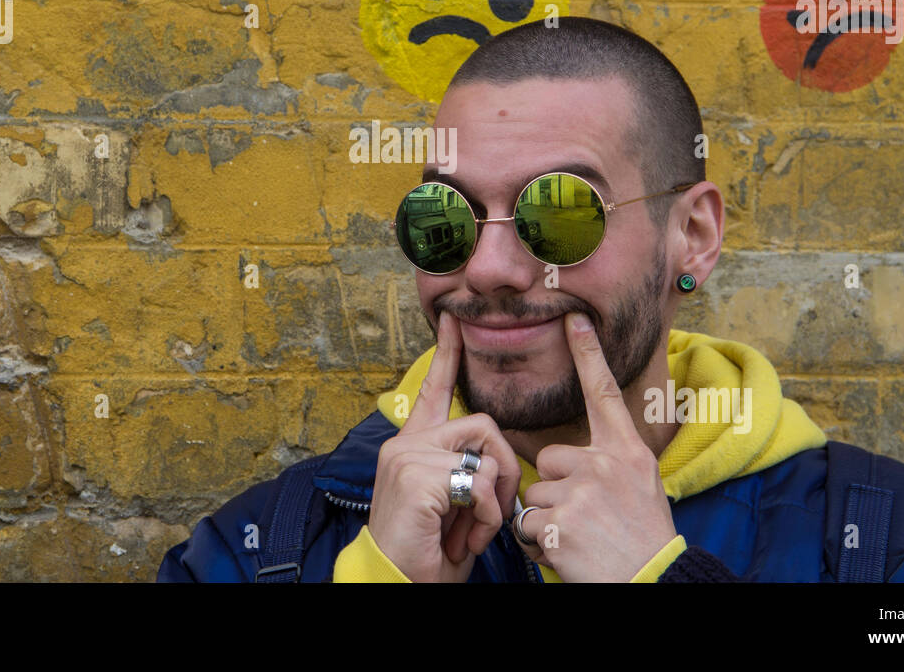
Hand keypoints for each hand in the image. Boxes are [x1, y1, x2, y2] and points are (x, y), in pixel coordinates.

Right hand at [367, 311, 521, 581]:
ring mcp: (408, 457)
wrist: (398, 583)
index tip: (454, 321)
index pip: (434, 389)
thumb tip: (499, 463)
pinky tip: (467, 538)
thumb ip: (468, 472)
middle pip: (483, 424)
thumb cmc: (427, 551)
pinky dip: (484, 518)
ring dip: (494, 499)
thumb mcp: (453, 504)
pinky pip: (477, 485)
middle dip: (505, 468)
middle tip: (495, 511)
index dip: (447, 353)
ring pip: (485, 453)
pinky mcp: (417, 477)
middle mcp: (407, 444)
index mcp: (414, 446)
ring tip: (476, 529)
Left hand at [512, 312, 677, 581]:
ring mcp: (582, 491)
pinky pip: (526, 523)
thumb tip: (578, 457)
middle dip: (556, 489)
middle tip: (586, 519)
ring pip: (536, 493)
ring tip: (580, 539)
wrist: (651, 582)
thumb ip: (611, 464)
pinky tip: (568, 552)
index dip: (587, 354)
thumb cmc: (643, 541)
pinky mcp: (560, 520)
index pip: (603, 394)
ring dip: (547, 520)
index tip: (573, 318)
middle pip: (549, 458)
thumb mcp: (641, 488)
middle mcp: (605, 464)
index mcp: (628, 452)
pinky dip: (538, 544)